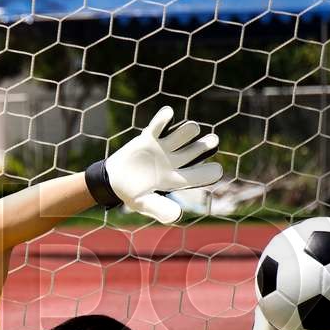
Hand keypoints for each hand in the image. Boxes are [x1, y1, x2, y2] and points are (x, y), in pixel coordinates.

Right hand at [86, 106, 223, 223]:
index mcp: (178, 179)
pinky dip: (164, 119)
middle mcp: (176, 161)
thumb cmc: (132, 194)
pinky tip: (169, 114)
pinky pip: (160, 125)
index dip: (210, 173)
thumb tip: (177, 215)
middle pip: (197, 150)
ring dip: (188, 130)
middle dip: (205, 145)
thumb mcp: (144, 204)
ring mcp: (164, 148)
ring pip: (183, 134)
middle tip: (213, 141)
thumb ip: (160, 210)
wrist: (113, 181)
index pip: (200, 175)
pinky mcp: (150, 137)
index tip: (216, 170)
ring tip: (192, 128)